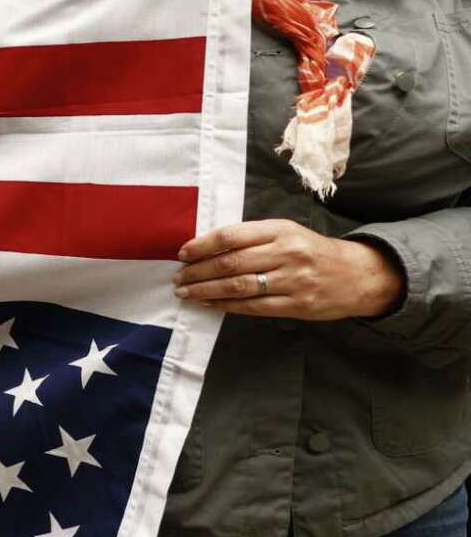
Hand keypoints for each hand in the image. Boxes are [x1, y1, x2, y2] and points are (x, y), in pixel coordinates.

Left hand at [174, 220, 403, 319]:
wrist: (357, 275)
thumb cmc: (312, 251)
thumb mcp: (286, 232)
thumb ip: (252, 237)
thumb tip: (206, 247)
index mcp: (281, 230)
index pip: (232, 236)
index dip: (202, 245)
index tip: (182, 253)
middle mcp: (287, 253)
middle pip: (231, 262)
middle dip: (198, 271)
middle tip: (178, 277)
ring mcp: (293, 281)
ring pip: (238, 286)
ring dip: (206, 290)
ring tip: (186, 292)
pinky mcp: (297, 305)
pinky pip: (253, 307)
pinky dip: (226, 306)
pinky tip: (208, 304)